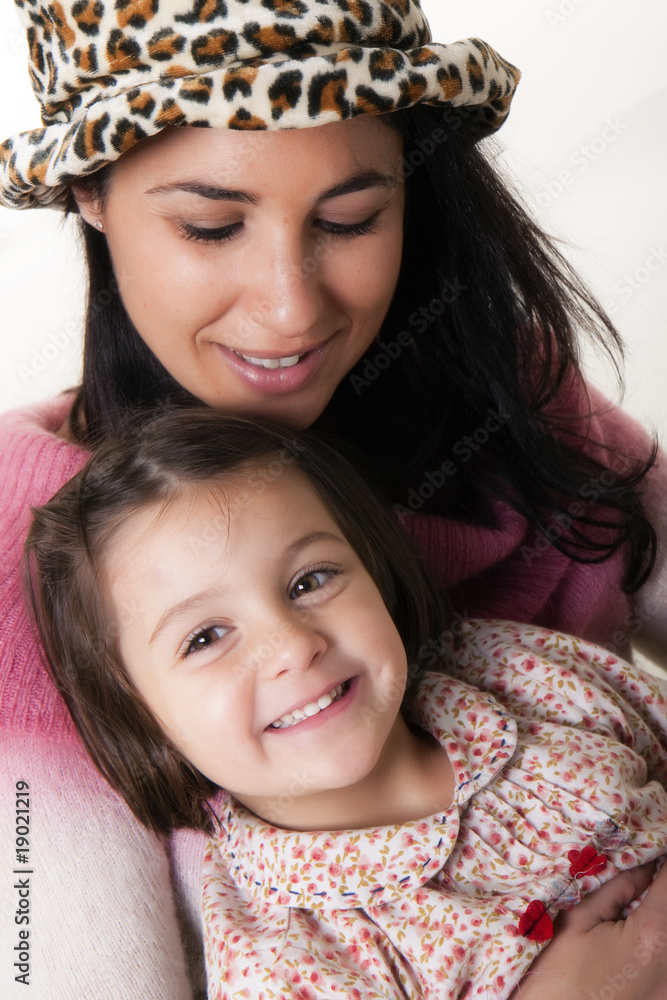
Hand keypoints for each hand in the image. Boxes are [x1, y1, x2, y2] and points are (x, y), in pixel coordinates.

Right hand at [511, 863, 666, 998]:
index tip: (656, 846)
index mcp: (650, 935)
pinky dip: (655, 943)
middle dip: (659, 890)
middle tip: (644, 873)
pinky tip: (631, 943)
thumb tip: (643, 866)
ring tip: (633, 907)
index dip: (664, 860)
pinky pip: (665, 961)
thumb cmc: (557, 977)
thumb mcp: (577, 921)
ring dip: (656, 914)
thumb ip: (616, 889)